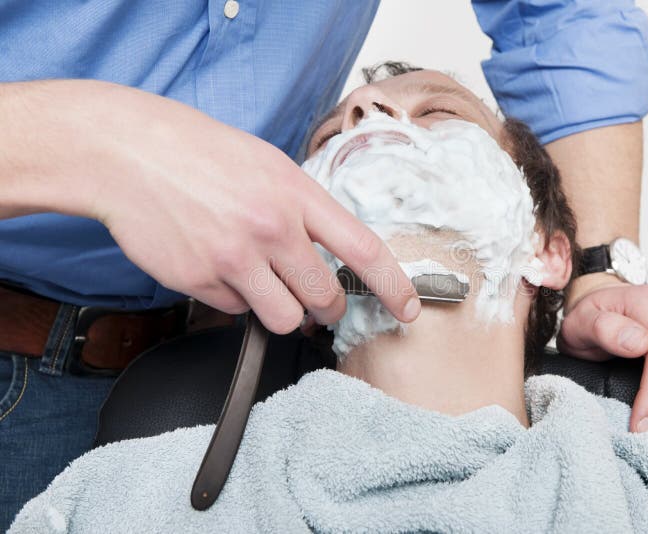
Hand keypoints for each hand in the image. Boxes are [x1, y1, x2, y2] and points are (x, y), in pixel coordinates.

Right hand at [62, 82, 419, 332]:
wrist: (128, 152)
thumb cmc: (199, 152)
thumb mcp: (267, 164)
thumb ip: (302, 208)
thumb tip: (327, 254)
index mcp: (295, 193)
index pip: (363, 250)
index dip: (393, 285)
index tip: (408, 308)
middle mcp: (271, 229)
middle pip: (325, 298)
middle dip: (327, 308)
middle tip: (317, 300)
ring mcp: (234, 259)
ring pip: (285, 318)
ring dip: (281, 310)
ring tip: (261, 281)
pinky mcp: (200, 281)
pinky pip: (236, 311)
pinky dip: (235, 299)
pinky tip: (217, 265)